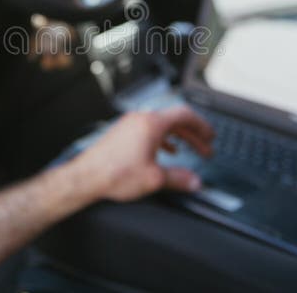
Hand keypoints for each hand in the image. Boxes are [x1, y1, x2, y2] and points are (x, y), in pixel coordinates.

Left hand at [73, 106, 214, 201]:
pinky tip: (167, 151)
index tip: (210, 136)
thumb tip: (194, 181)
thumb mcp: (154, 179)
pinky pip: (149, 130)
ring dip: (179, 136)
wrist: (86, 177)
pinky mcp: (123, 132)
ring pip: (162, 125)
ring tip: (190, 150)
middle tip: (205, 147)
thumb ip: (179, 178)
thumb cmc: (113, 173)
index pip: (185, 114)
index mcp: (151, 124)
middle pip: (175, 120)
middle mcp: (140, 119)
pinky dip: (164, 138)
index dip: (202, 125)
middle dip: (193, 134)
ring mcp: (130, 124)